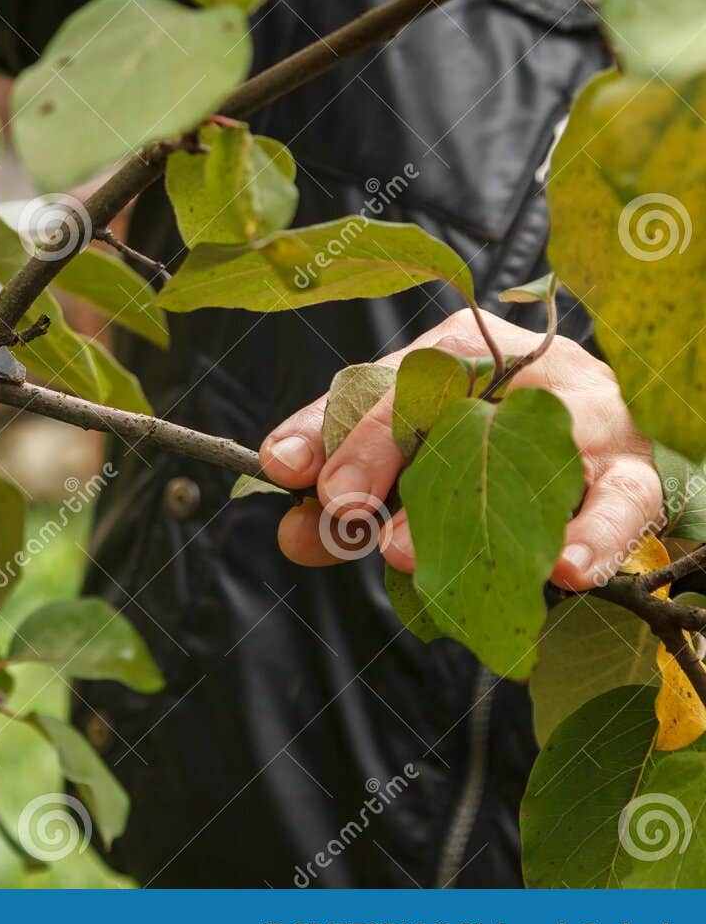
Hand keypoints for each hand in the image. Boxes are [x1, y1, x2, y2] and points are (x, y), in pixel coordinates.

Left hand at [259, 309, 662, 589]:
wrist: (620, 430)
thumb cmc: (495, 439)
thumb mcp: (417, 451)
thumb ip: (353, 491)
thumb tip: (294, 534)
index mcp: (458, 354)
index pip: (381, 383)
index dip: (329, 428)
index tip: (284, 468)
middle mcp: (521, 373)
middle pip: (445, 400)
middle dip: (380, 452)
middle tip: (338, 507)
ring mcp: (585, 418)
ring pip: (528, 447)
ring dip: (465, 506)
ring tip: (401, 551)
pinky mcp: (638, 471)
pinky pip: (622, 501)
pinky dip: (593, 536)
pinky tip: (562, 570)